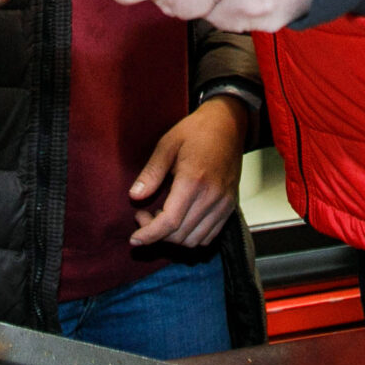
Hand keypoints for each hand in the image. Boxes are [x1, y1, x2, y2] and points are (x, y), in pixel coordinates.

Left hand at [128, 97, 249, 249]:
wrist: (227, 124)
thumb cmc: (196, 131)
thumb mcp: (167, 145)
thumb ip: (151, 173)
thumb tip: (135, 196)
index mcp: (193, 180)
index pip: (169, 221)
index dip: (149, 235)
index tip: (134, 239)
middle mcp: (211, 196)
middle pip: (180, 235)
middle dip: (156, 234)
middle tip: (142, 215)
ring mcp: (223, 203)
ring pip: (194, 240)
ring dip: (173, 238)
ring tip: (160, 217)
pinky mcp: (229, 206)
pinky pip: (209, 236)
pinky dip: (191, 237)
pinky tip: (179, 220)